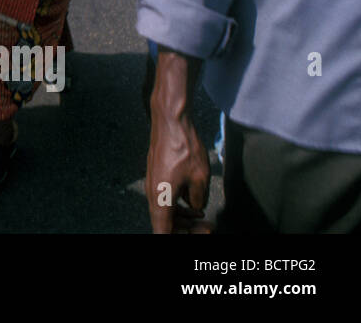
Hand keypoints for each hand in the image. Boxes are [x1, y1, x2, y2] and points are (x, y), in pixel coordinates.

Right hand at [146, 100, 211, 233]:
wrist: (170, 122)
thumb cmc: (184, 148)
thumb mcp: (200, 178)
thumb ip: (198, 200)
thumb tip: (196, 207)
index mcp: (161, 199)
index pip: (164, 232)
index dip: (180, 237)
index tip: (198, 234)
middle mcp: (153, 195)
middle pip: (165, 224)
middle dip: (186, 230)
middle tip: (208, 228)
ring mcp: (153, 185)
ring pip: (166, 212)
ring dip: (183, 219)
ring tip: (204, 218)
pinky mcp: (157, 177)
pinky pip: (166, 200)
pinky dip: (179, 206)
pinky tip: (195, 204)